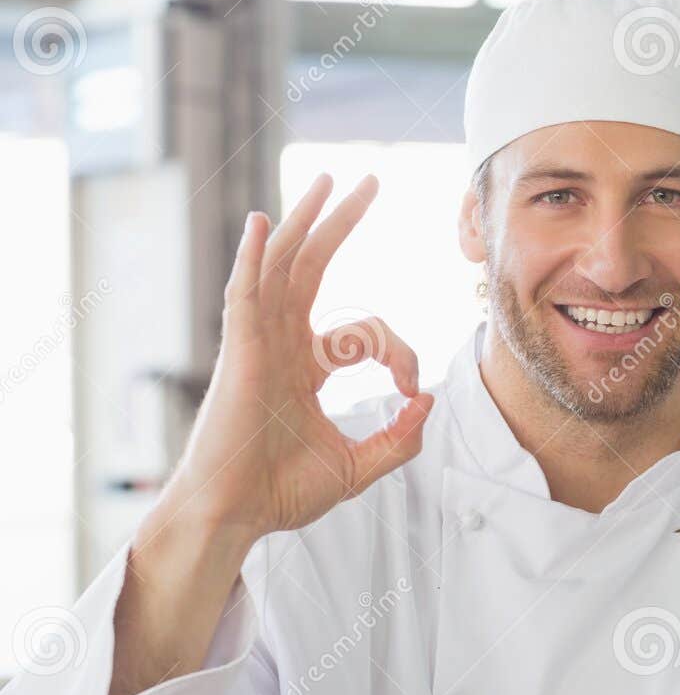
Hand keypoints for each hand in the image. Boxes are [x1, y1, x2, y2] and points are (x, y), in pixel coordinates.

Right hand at [154, 174, 432, 549]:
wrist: (236, 516)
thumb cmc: (282, 494)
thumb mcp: (359, 466)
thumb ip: (399, 438)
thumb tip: (427, 400)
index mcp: (306, 368)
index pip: (364, 333)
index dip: (398, 352)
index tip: (411, 390)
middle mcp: (280, 346)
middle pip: (313, 268)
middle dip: (341, 223)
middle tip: (368, 180)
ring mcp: (256, 345)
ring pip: (283, 266)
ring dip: (307, 220)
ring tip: (328, 178)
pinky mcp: (237, 354)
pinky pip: (245, 294)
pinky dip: (253, 258)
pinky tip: (263, 223)